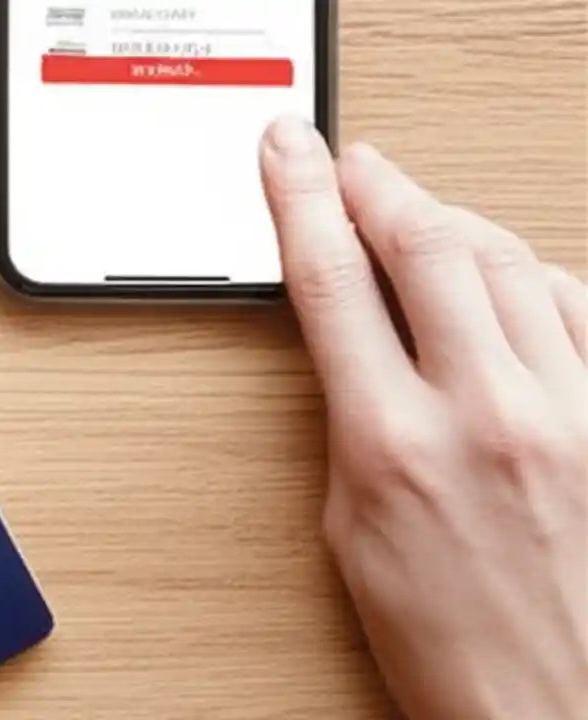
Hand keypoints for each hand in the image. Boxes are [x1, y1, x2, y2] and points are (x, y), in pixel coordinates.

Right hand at [259, 118, 586, 718]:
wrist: (556, 707)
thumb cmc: (449, 645)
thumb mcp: (350, 529)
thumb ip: (352, 418)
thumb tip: (352, 341)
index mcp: (394, 447)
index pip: (331, 282)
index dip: (300, 200)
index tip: (289, 155)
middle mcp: (488, 414)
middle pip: (426, 245)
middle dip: (378, 186)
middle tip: (352, 163)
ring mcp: (569, 411)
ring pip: (509, 260)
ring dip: (452, 219)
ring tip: (418, 209)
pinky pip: (579, 305)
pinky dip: (532, 270)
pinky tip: (504, 269)